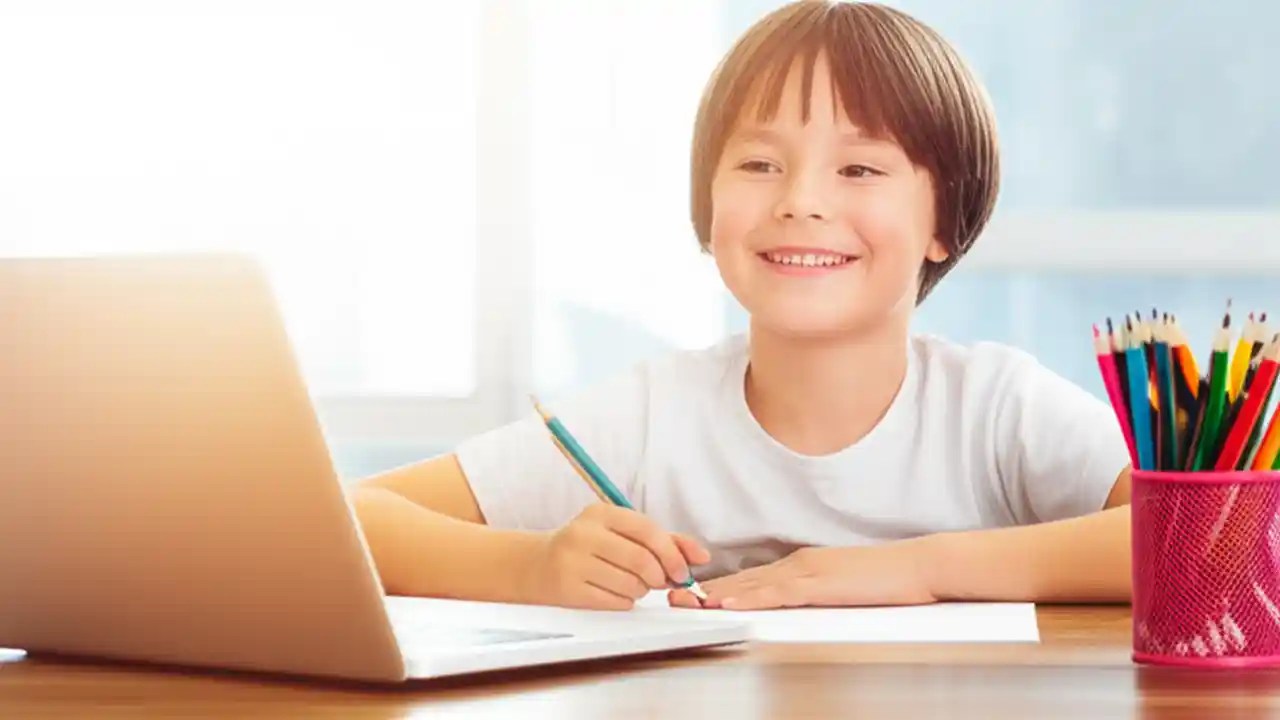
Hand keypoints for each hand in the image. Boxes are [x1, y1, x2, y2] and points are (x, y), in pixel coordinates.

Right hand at [522, 503, 710, 609]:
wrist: (538, 564)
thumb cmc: (589, 547)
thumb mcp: (620, 533)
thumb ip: (664, 540)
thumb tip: (701, 556)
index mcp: (601, 513)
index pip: (647, 530)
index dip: (671, 553)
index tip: (682, 571)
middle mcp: (584, 534)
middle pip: (641, 561)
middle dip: (658, 577)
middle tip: (658, 581)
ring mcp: (573, 562)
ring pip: (631, 585)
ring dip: (641, 590)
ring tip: (631, 584)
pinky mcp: (568, 589)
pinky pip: (615, 601)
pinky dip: (624, 601)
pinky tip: (615, 592)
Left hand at [668, 540, 936, 609]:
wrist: (917, 567)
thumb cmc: (886, 581)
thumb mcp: (841, 587)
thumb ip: (815, 593)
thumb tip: (796, 605)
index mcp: (802, 565)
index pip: (752, 578)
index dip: (720, 586)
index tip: (692, 595)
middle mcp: (797, 564)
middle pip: (743, 578)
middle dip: (707, 589)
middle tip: (672, 596)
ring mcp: (807, 572)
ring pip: (752, 584)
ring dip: (717, 593)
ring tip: (686, 602)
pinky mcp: (819, 584)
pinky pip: (776, 593)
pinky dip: (748, 598)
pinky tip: (727, 603)